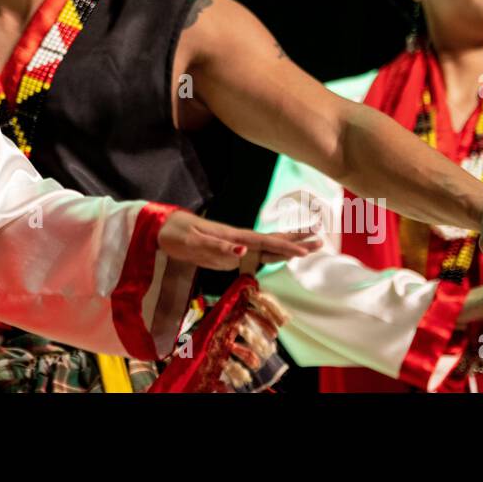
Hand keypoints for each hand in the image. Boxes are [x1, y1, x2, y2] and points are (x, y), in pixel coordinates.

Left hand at [158, 211, 321, 273]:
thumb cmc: (174, 234)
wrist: (161, 229)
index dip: (284, 247)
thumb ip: (216, 248)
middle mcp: (236, 238)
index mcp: (231, 236)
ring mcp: (234, 244)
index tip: (305, 251)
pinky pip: (257, 251)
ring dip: (289, 244)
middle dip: (295, 240)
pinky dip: (274, 251)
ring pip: (267, 244)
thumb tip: (243, 250)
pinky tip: (282, 253)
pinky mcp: (229, 251)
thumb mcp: (191, 243)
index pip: (263, 242)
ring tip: (312, 243)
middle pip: (271, 239)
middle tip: (321, 241)